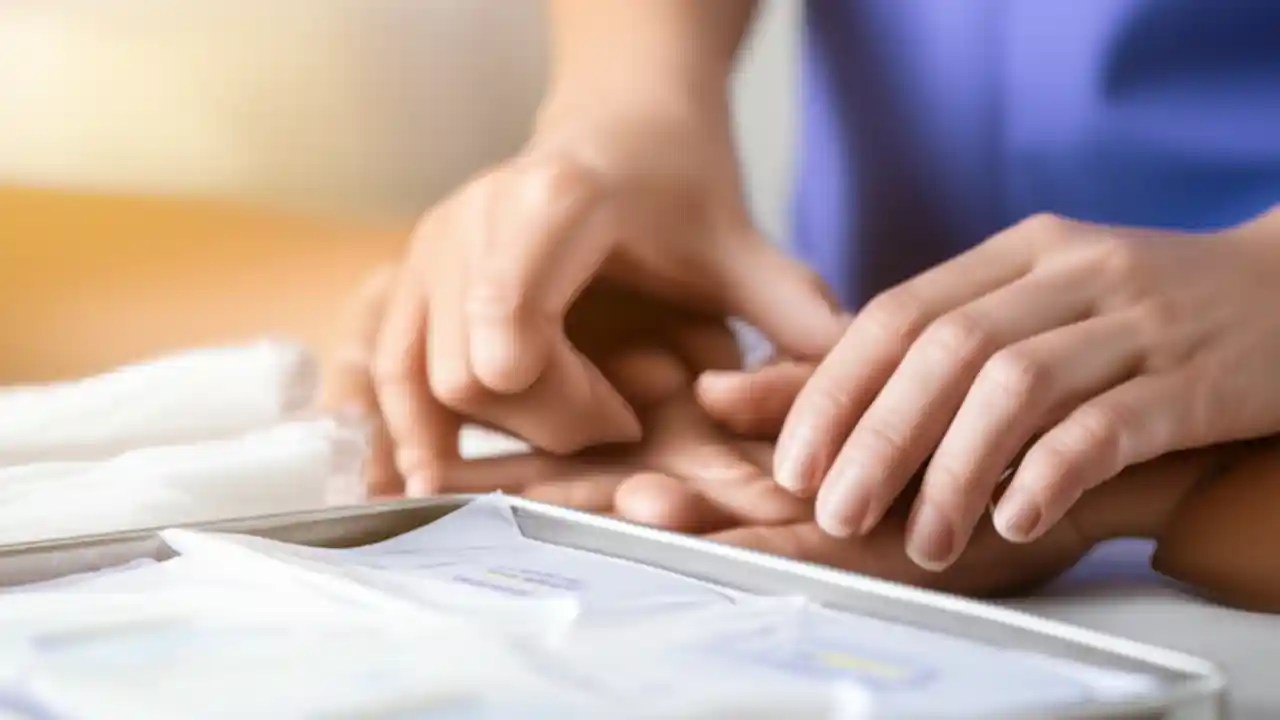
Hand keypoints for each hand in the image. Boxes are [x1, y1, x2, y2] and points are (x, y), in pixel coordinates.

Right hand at [363, 90, 841, 492]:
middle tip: (613, 426)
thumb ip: (787, 308)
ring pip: (422, 378)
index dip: (560, 401)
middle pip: (472, 373)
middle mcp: (474, 218)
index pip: (510, 325)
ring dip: (485, 429)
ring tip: (553, 430)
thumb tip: (842, 376)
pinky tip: (426, 471)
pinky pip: (384, 367)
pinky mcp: (409, 272)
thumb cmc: (677, 185)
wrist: (616, 124)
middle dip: (543, 424)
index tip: (626, 421)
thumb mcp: (738, 242)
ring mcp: (430, 244)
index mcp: (553, 203)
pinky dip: (403, 423)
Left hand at [716, 209, 1279, 572]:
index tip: (791, 463)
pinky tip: (1014, 523)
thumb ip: (924, 341)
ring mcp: (1137, 320)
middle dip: (877, 437)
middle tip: (833, 512)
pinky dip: (1048, 473)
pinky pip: (1109, 425)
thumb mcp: (1031, 305)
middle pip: (946, 350)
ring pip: (1018, 387)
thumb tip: (781, 391)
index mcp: (1017, 253)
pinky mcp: (1196, 378)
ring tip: (921, 544)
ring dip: (954, 471)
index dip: (832, 389)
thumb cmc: (1133, 319)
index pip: (897, 313)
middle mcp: (1070, 274)